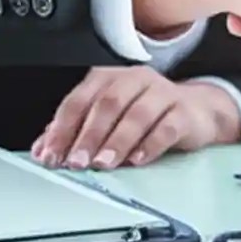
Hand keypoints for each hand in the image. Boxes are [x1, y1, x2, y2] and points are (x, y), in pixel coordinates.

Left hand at [31, 66, 240, 169]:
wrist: (197, 111)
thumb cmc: (148, 115)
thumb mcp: (110, 119)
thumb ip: (76, 131)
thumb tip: (43, 150)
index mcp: (110, 78)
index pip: (79, 100)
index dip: (62, 128)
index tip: (51, 154)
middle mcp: (135, 79)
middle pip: (107, 105)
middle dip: (88, 136)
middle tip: (77, 161)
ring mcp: (162, 93)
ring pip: (136, 115)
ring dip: (116, 141)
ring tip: (104, 163)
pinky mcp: (184, 111)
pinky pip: (166, 127)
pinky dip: (150, 145)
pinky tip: (137, 160)